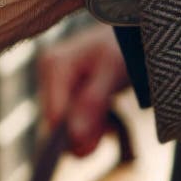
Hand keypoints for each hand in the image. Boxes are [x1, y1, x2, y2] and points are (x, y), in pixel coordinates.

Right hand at [37, 24, 130, 155]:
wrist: (132, 30)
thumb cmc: (124, 47)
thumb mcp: (112, 74)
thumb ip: (92, 105)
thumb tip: (75, 141)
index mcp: (54, 65)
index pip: (53, 116)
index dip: (71, 137)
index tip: (92, 150)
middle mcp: (47, 70)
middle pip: (56, 119)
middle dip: (83, 130)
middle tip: (110, 128)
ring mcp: (52, 78)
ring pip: (63, 120)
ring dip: (88, 126)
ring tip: (110, 116)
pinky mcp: (61, 85)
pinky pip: (69, 114)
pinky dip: (87, 119)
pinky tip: (103, 111)